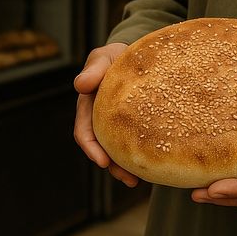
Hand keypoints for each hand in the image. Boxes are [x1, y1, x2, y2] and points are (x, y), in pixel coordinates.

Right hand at [73, 43, 139, 187]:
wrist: (138, 54)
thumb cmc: (116, 55)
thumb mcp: (103, 58)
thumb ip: (94, 69)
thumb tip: (80, 85)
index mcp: (89, 108)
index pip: (84, 132)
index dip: (92, 149)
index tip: (102, 162)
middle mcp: (101, 122)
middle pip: (103, 149)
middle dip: (113, 167)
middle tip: (130, 179)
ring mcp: (118, 127)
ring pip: (119, 152)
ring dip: (127, 168)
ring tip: (140, 181)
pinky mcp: (136, 128)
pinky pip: (137, 145)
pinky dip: (142, 156)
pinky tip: (156, 165)